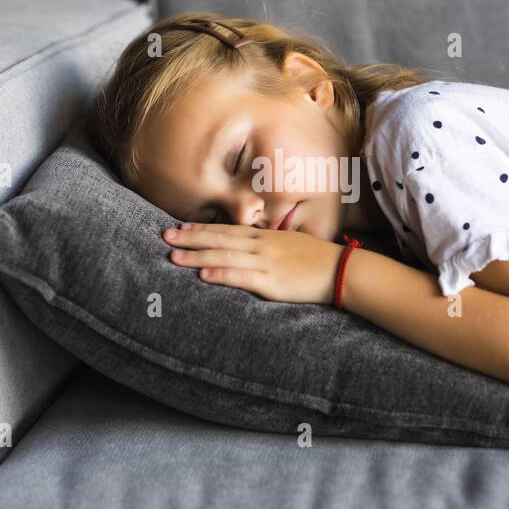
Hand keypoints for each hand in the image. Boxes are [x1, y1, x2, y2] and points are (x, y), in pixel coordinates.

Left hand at [161, 221, 344, 304]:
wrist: (343, 271)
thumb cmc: (320, 260)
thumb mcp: (293, 245)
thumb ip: (272, 246)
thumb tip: (253, 251)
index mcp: (267, 237)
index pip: (228, 229)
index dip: (203, 228)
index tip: (182, 227)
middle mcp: (262, 245)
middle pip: (219, 239)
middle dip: (190, 238)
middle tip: (165, 236)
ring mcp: (266, 262)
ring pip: (224, 256)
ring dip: (196, 256)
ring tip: (173, 257)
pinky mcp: (271, 282)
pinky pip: (240, 276)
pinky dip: (220, 274)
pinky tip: (202, 274)